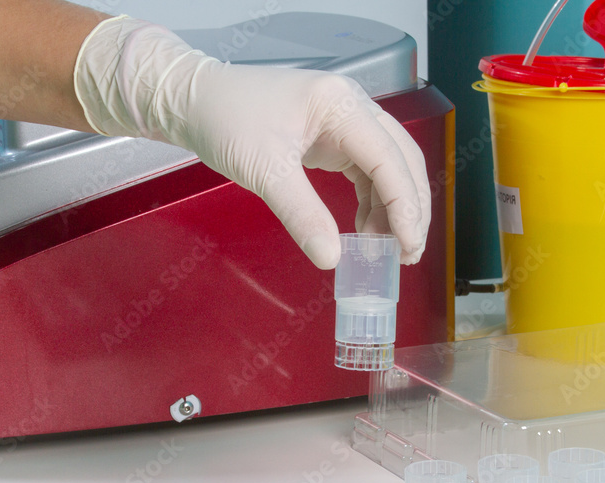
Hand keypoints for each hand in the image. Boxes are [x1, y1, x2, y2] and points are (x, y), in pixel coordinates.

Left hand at [74, 16, 430, 268]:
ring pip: (388, 168)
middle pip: (401, 161)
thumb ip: (302, 214)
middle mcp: (352, 108)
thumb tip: (332, 259)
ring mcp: (344, 122)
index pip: (390, 159)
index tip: (409, 246)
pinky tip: (365, 229)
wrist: (195, 100)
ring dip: (393, 208)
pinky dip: (372, 201)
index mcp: (341, 105)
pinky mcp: (333, 137)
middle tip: (407, 254)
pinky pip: (367, 171)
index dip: (405, 206)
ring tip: (384, 249)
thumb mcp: (264, 170)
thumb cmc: (225, 120)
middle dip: (410, 209)